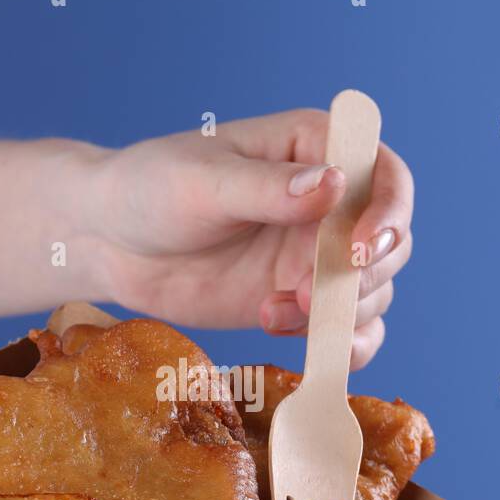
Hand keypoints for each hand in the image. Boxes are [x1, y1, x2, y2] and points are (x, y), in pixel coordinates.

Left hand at [86, 108, 413, 368]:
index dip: (387, 214)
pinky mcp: (299, 302)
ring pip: (373, 291)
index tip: (357, 250)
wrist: (109, 242)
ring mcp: (315, 255)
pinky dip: (344, 346)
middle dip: (364, 276)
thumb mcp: (203, 183)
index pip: (383, 176)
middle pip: (390, 242)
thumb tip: (334, 185)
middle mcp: (328, 202)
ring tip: (275, 313)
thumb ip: (267, 188)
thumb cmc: (150, 190)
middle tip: (308, 295)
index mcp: (314, 148)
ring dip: (342, 313)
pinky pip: (347, 330)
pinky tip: (315, 351)